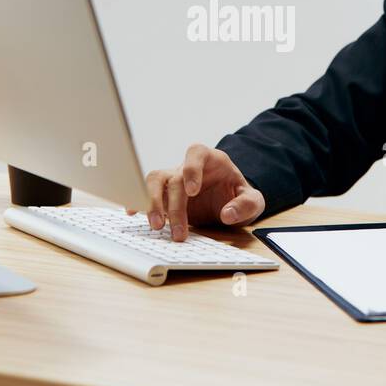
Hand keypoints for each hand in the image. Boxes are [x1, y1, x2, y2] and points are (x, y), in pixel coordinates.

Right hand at [128, 144, 265, 241]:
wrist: (229, 201)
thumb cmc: (238, 196)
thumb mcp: (254, 201)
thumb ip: (246, 205)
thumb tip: (227, 214)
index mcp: (211, 160)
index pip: (196, 153)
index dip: (191, 169)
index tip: (192, 191)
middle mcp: (188, 167)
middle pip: (174, 177)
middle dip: (174, 206)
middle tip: (177, 232)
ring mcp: (174, 179)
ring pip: (155, 180)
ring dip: (152, 202)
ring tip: (156, 226)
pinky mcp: (164, 194)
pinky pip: (146, 192)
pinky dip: (138, 200)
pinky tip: (132, 212)